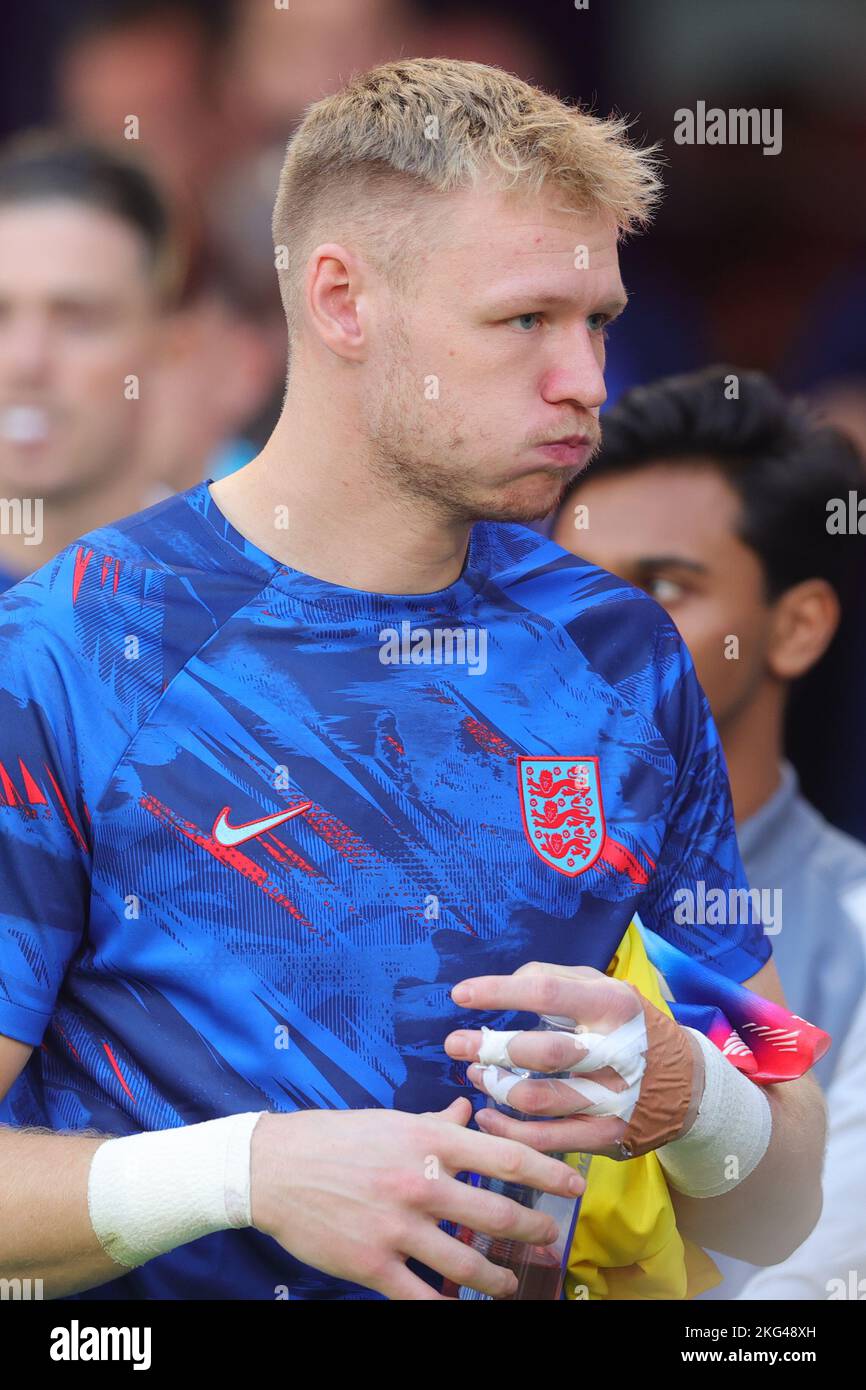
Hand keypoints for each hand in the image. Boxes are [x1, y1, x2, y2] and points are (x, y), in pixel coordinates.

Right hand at [249, 1100, 585, 1299]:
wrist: (273, 1168)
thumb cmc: (335, 1138)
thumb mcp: (390, 1120)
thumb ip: (434, 1123)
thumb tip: (467, 1112)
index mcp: (429, 1141)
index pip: (507, 1159)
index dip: (550, 1174)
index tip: (576, 1185)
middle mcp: (421, 1183)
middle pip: (498, 1216)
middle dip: (533, 1233)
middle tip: (549, 1241)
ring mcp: (398, 1227)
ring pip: (467, 1265)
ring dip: (497, 1280)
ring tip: (509, 1285)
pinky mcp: (373, 1265)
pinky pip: (422, 1296)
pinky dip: (447, 1306)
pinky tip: (460, 1307)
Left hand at [445, 961, 702, 1158]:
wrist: (688, 1085)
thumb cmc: (630, 1025)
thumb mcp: (605, 987)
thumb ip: (556, 977)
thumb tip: (507, 982)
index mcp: (613, 1005)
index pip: (548, 992)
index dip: (498, 993)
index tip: (459, 995)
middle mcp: (616, 1052)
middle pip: (542, 1053)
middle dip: (490, 1048)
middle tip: (456, 1044)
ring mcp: (613, 1098)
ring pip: (539, 1099)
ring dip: (495, 1088)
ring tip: (474, 1074)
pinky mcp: (606, 1135)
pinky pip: (546, 1139)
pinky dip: (508, 1129)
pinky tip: (486, 1115)